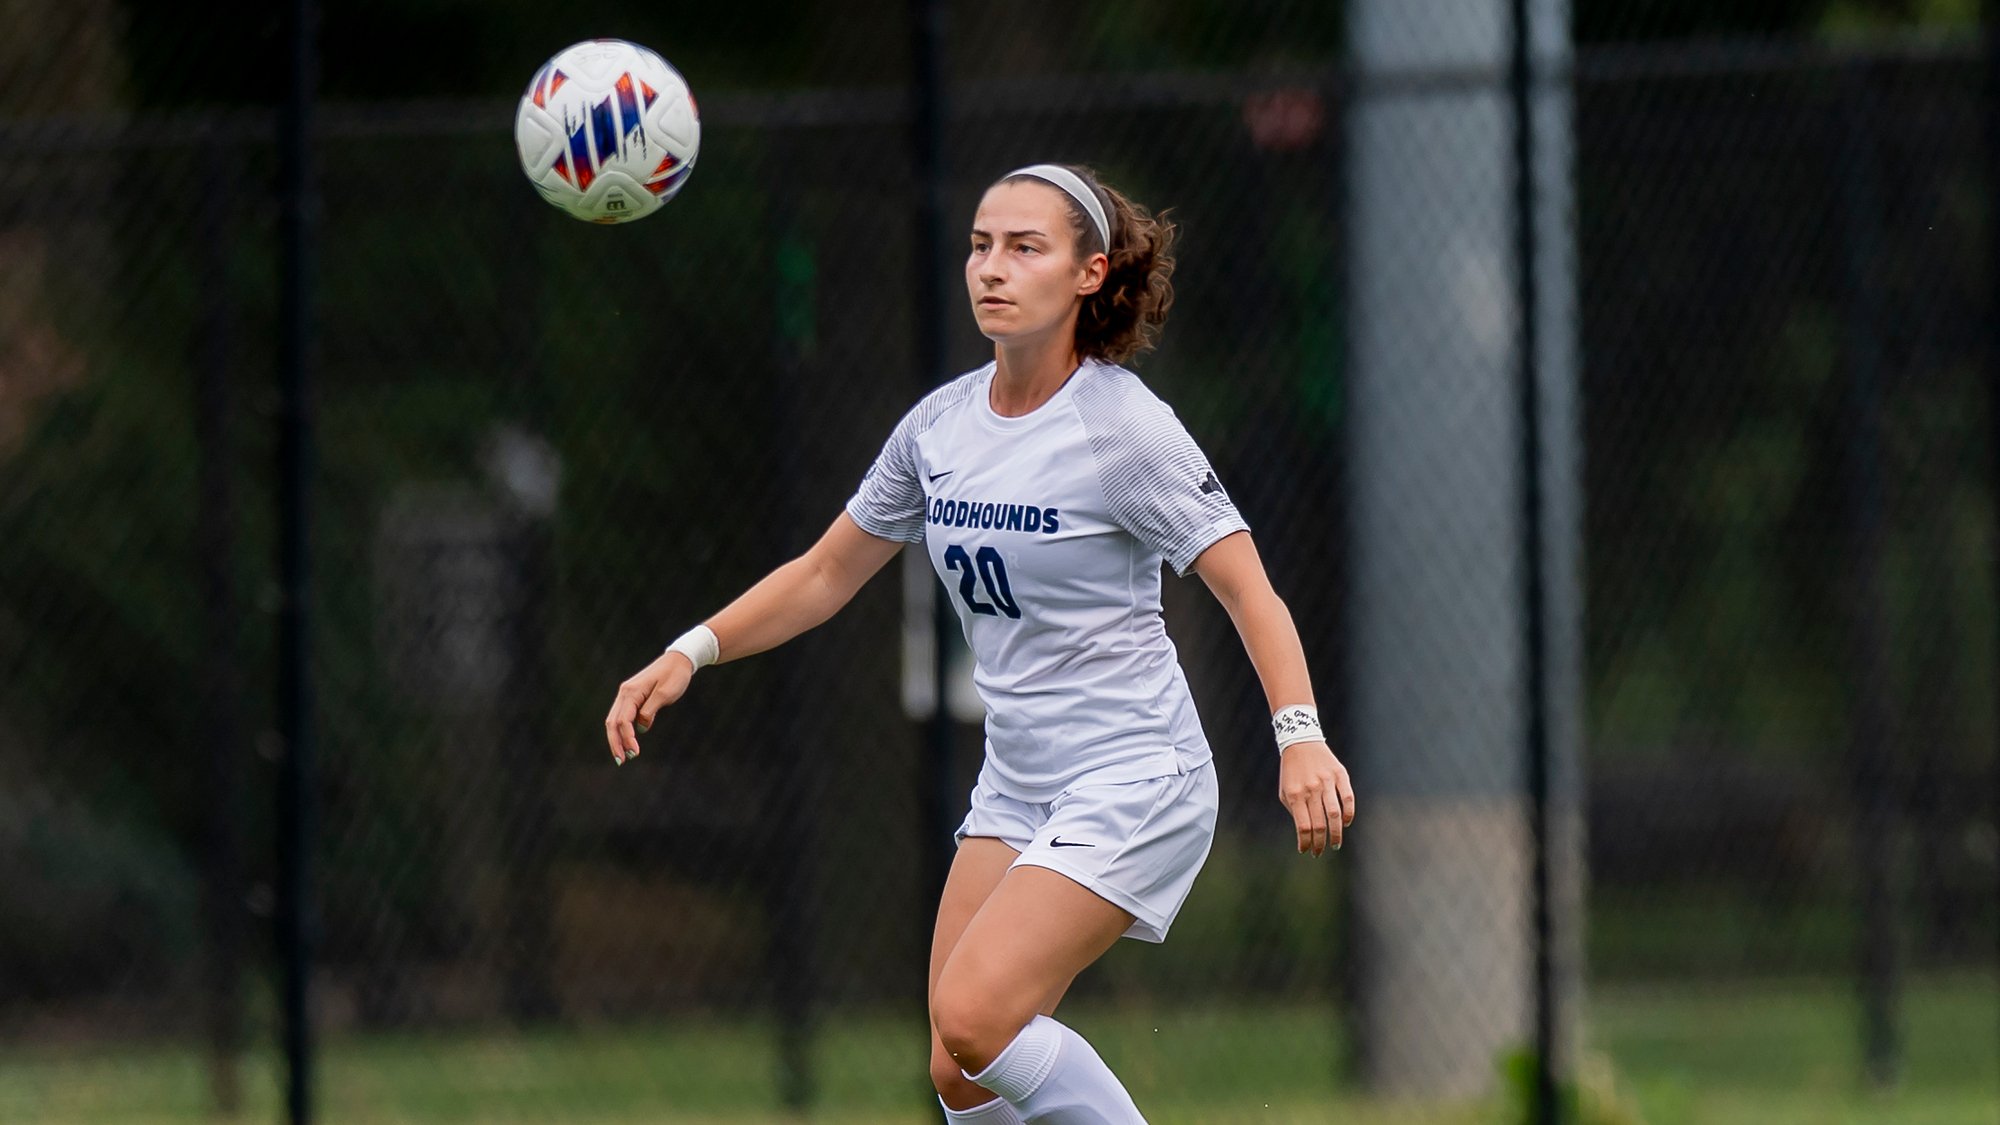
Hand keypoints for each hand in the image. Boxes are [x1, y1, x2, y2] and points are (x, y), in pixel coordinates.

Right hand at [603, 652, 694, 764]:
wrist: (679, 660)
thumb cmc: (675, 676)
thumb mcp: (665, 694)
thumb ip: (650, 711)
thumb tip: (640, 728)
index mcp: (631, 692)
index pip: (623, 720)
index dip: (626, 738)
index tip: (634, 753)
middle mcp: (624, 693)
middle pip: (612, 722)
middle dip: (615, 743)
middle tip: (621, 761)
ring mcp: (627, 694)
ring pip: (614, 720)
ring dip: (617, 738)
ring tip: (623, 756)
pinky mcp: (632, 697)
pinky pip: (622, 716)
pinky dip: (622, 730)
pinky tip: (628, 742)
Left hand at [1278, 742, 1353, 856]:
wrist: (1301, 742)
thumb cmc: (1292, 772)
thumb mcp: (1285, 791)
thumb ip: (1294, 811)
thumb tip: (1305, 833)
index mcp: (1295, 795)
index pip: (1303, 826)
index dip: (1306, 843)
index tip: (1306, 851)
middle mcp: (1311, 789)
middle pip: (1319, 824)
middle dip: (1320, 843)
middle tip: (1321, 852)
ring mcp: (1326, 781)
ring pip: (1335, 814)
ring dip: (1336, 833)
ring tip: (1334, 844)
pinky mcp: (1340, 774)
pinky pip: (1348, 797)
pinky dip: (1349, 813)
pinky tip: (1345, 823)